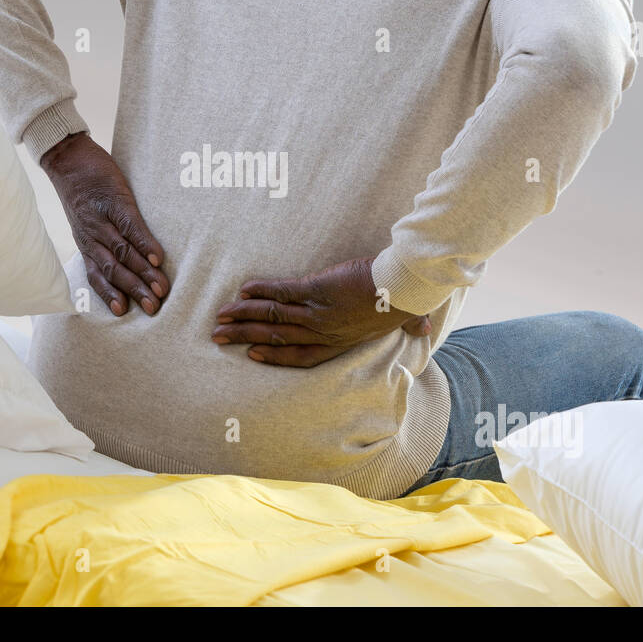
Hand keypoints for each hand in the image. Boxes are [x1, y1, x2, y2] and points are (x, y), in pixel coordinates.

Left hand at [41, 131, 168, 315]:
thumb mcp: (84, 220)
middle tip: (154, 308)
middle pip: (114, 270)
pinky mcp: (115, 201)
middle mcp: (91, 237)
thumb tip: (120, 259)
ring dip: (143, 273)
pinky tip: (158, 257)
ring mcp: (103, 220)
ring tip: (161, 288)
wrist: (66, 156)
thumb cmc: (79, 190)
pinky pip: (131, 226)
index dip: (110, 294)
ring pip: (123, 253)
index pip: (97, 275)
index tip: (125, 313)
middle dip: (134, 290)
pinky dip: (145, 243)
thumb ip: (99, 240)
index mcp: (86, 244)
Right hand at [211, 256, 431, 366]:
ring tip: (221, 316)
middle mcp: (324, 331)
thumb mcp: (408, 319)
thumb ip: (411, 326)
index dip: (274, 356)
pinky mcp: (317, 288)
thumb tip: (423, 329)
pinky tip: (244, 290)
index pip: (300, 355)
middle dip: (245, 337)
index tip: (252, 353)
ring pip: (273, 317)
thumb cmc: (407, 301)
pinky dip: (262, 291)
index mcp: (341, 342)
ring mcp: (318, 311)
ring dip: (244, 316)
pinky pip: (282, 292)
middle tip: (219, 336)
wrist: (405, 285)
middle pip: (277, 338)